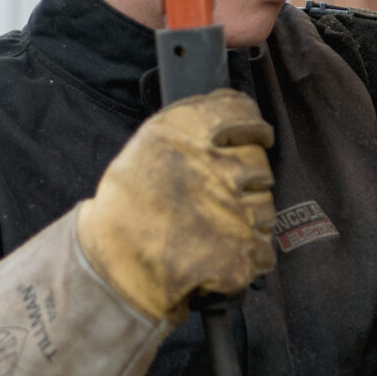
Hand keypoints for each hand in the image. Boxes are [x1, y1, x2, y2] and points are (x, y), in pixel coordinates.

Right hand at [77, 89, 275, 322]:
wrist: (111, 263)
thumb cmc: (125, 205)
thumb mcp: (148, 145)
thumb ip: (191, 127)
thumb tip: (240, 120)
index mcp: (182, 132)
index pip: (241, 111)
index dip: (255, 126)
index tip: (259, 136)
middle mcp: (210, 166)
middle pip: (259, 164)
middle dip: (249, 180)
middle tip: (222, 195)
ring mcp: (228, 211)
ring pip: (266, 208)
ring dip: (249, 219)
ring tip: (216, 229)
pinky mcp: (237, 254)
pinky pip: (264, 250)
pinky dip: (249, 256)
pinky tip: (222, 255)